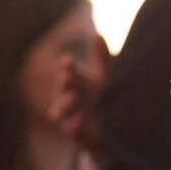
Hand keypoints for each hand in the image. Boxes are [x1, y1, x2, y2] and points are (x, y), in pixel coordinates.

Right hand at [47, 34, 110, 154]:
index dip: (66, 66)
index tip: (68, 60)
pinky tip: (79, 119)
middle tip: (66, 76)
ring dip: (65, 103)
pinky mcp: (76, 134)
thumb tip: (98, 34)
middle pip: (61, 89)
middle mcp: (69, 98)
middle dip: (62, 82)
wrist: (109, 130)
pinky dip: (73, 125)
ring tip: (72, 97)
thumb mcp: (104, 77)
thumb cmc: (102, 98)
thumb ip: (102, 57)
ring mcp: (71, 116)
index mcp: (74, 82)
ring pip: (61, 110)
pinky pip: (70, 130)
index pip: (67, 71)